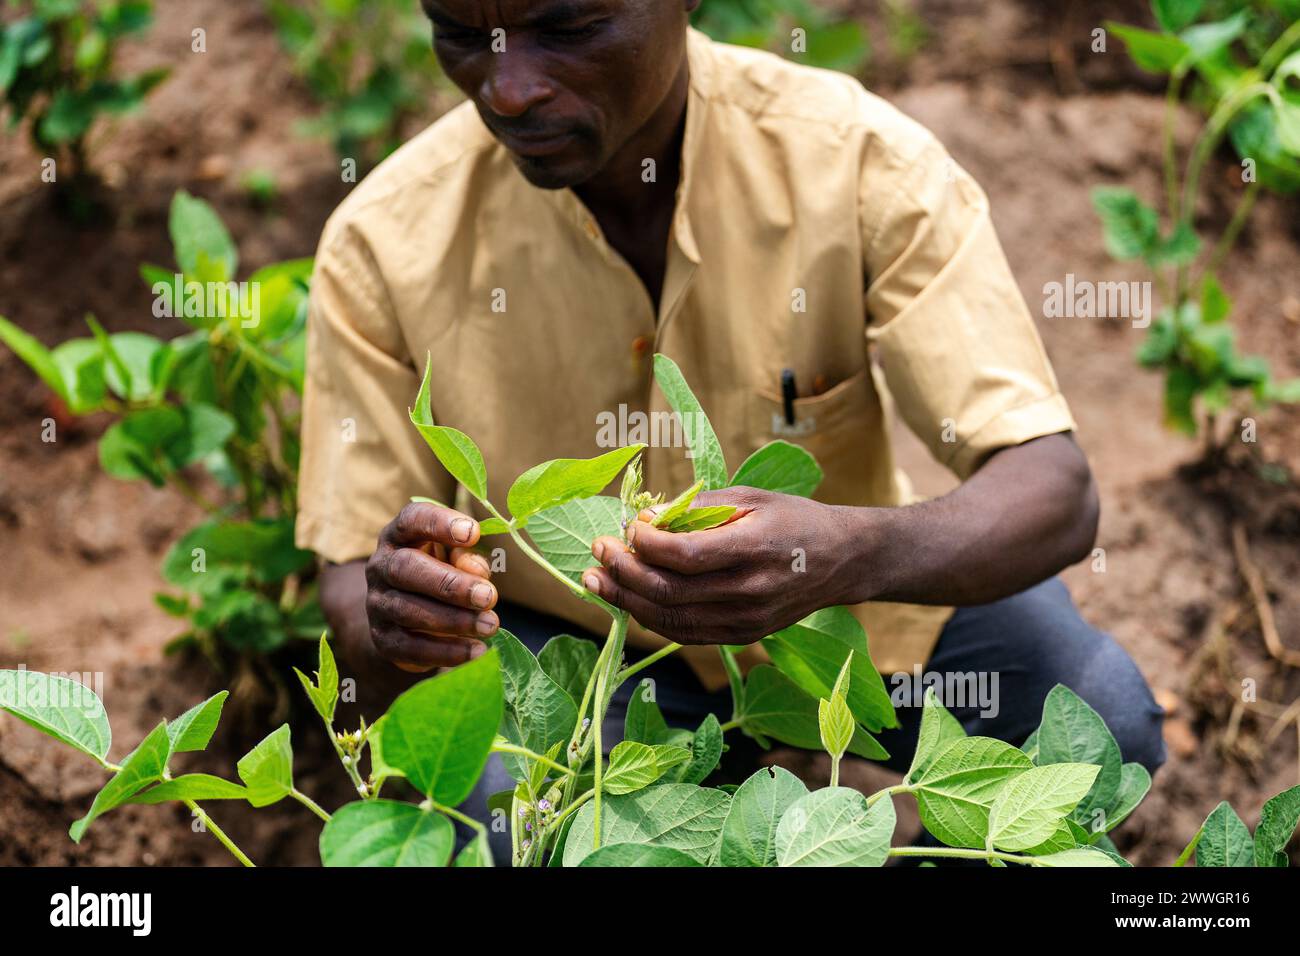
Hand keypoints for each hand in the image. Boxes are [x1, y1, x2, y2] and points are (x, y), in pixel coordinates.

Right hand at [364, 502, 499, 671]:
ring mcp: (377, 604)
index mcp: (399, 536)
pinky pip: (411, 647)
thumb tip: (478, 570)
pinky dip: (446, 651)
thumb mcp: (455, 558)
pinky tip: (476, 650)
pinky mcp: (384, 639)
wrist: (402, 617)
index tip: (473, 533)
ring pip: (408, 610)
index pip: (411, 520)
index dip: (439, 524)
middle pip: (406, 568)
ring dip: (454, 620)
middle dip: (450, 584)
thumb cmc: (439, 573)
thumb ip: (467, 558)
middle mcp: (380, 566)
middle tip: (488, 596)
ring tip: (490, 625)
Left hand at [582, 486, 861, 644]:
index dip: (648, 544)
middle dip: (625, 572)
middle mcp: (750, 591)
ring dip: (627, 600)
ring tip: (598, 580)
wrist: (844, 561)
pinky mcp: (743, 636)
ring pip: (672, 619)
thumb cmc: (794, 519)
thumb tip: (646, 517)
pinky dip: (652, 618)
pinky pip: (686, 633)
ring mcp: (747, 620)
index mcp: (755, 549)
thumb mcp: (751, 498)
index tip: (628, 527)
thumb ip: (698, 506)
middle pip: (671, 591)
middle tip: (598, 550)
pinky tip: (629, 600)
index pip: (686, 555)